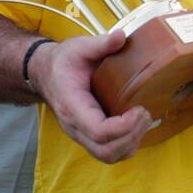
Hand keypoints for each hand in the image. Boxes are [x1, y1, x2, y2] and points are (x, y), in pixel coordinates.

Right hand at [27, 30, 152, 163]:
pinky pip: (110, 152)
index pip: (98, 131)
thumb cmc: (63, 61)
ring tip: (143, 119)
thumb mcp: (79, 47)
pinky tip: (137, 125)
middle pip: (105, 150)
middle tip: (145, 113)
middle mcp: (75, 126)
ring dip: (131, 143)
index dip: (123, 127)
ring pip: (108, 156)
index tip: (140, 109)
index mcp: (73, 106)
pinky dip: (128, 144)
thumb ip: (99, 44)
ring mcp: (82, 134)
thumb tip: (121, 36)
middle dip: (131, 136)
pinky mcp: (90, 135)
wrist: (47, 73)